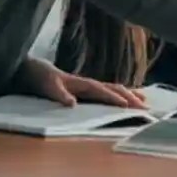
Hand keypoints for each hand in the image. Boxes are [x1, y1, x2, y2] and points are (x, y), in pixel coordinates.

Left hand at [14, 57, 145, 108]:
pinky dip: (120, 94)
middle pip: (113, 88)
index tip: (128, 105)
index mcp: (81, 83)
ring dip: (129, 94)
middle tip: (145, 107)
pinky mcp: (86, 89)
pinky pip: (107, 91)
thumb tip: (73, 104)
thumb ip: (59, 94)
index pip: (101, 91)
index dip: (114, 98)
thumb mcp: (46, 86)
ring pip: (113, 89)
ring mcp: (88, 86)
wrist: (31, 68)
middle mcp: (88, 83)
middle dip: (129, 97)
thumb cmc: (39, 77)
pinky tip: (127, 98)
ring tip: (145, 101)